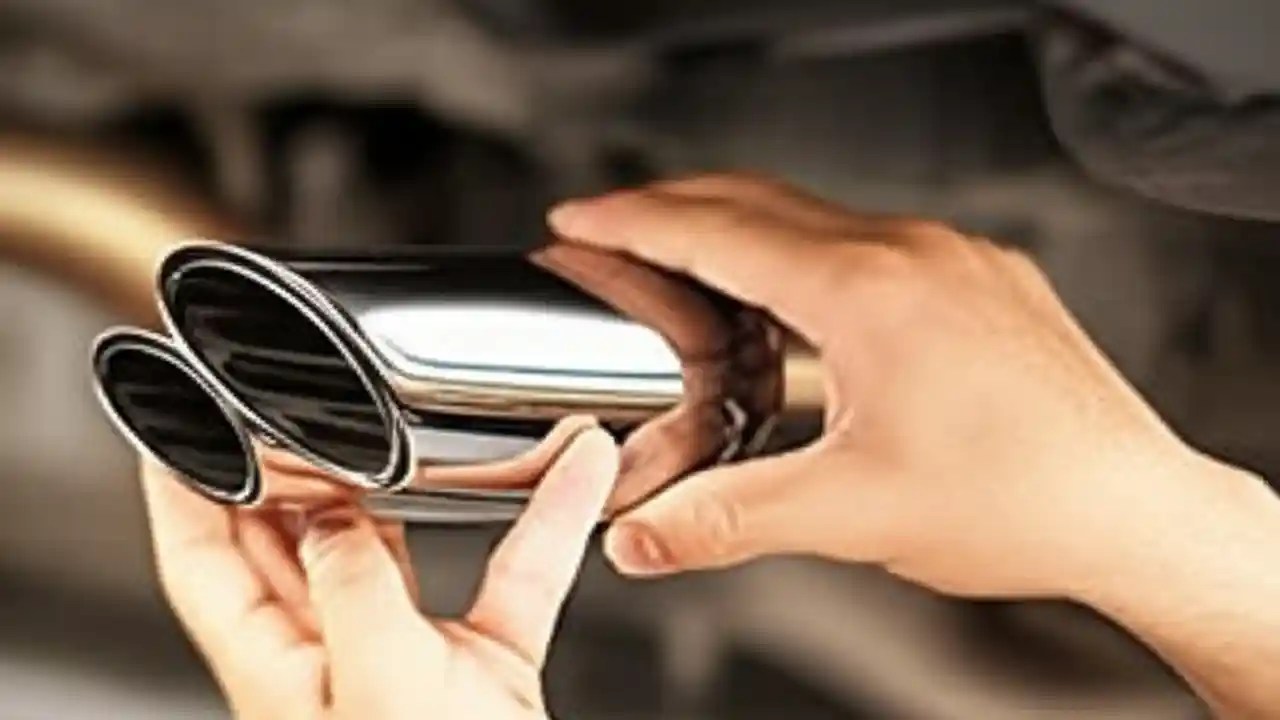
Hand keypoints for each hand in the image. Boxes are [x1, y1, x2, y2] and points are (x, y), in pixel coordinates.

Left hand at [139, 426, 617, 718]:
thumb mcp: (377, 685)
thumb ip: (352, 586)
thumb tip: (340, 517)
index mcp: (280, 667)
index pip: (204, 556)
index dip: (184, 484)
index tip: (179, 419)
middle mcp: (334, 658)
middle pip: (291, 538)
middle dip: (288, 463)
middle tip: (294, 398)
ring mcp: (408, 659)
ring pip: (392, 549)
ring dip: (403, 484)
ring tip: (396, 420)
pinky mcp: (481, 667)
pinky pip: (511, 576)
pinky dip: (543, 524)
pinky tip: (575, 476)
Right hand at [548, 173, 1244, 599]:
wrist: (1133, 512)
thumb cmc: (1023, 502)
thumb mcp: (851, 513)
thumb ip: (726, 519)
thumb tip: (641, 537)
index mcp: (869, 291)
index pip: (720, 231)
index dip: (634, 220)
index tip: (585, 217)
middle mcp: (914, 254)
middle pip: (761, 205)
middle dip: (674, 213)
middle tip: (618, 235)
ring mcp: (954, 262)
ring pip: (816, 224)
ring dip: (742, 242)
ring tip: (691, 280)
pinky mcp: (980, 284)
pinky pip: (869, 247)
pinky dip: (805, 265)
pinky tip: (794, 315)